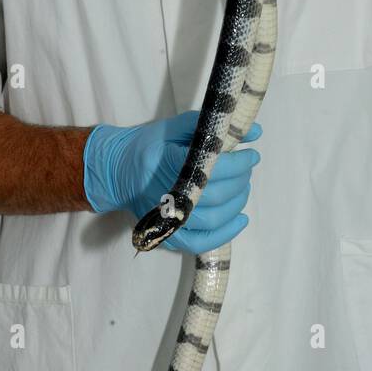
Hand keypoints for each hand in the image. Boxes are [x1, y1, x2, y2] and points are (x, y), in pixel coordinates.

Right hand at [83, 110, 262, 253]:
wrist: (116, 172)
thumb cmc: (147, 146)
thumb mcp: (174, 128)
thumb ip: (213, 129)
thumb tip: (255, 132)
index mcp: (168, 163)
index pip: (215, 168)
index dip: (240, 163)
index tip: (252, 154)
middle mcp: (167, 194)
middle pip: (217, 194)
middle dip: (241, 181)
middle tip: (247, 169)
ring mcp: (167, 218)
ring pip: (214, 218)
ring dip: (237, 202)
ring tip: (243, 187)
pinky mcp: (169, 235)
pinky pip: (202, 242)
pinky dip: (226, 233)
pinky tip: (240, 219)